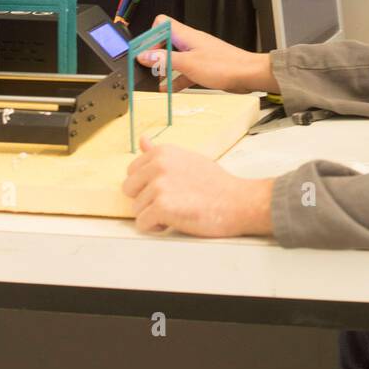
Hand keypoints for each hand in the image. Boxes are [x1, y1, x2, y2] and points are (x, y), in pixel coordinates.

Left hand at [122, 136, 273, 236]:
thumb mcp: (188, 160)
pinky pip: (142, 224)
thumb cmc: (217, 185)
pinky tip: (175, 221)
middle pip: (129, 190)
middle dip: (146, 200)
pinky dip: (156, 228)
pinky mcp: (162, 206)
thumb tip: (143, 141)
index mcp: (163, 153)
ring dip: (154, 215)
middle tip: (172, 201)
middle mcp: (158, 165)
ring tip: (178, 210)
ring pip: (136, 209)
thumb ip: (161, 154)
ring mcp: (159, 186)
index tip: (168, 188)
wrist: (239, 202)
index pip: (132, 171)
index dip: (147, 185)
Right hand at [136, 15, 278, 93]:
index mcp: (186, 35)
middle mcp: (191, 42)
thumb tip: (144, 55)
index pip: (161, 23)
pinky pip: (185, 71)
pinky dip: (176, 79)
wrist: (248, 75)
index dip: (149, 36)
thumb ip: (165, 60)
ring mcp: (197, 54)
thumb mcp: (188, 64)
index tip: (142, 52)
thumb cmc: (225, 66)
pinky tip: (169, 89)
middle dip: (154, 54)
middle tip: (146, 68)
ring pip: (175, 58)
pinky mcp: (204, 66)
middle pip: (166, 41)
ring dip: (164, 69)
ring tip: (153, 80)